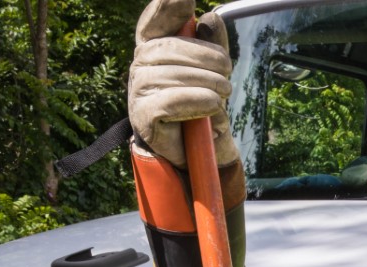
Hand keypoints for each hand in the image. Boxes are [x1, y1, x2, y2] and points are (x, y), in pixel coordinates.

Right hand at [129, 0, 236, 168]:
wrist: (200, 152)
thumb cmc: (204, 107)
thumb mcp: (215, 74)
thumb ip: (214, 45)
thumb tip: (209, 18)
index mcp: (155, 49)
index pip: (155, 22)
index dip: (166, 8)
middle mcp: (141, 66)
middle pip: (171, 48)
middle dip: (207, 57)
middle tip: (227, 74)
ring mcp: (139, 91)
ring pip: (173, 75)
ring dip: (208, 83)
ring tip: (224, 95)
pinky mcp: (143, 116)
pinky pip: (170, 100)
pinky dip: (197, 101)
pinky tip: (213, 105)